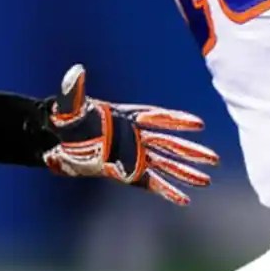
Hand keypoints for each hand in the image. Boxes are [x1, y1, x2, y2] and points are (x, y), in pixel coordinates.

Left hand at [40, 65, 217, 205]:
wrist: (55, 143)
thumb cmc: (65, 122)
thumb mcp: (68, 108)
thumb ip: (73, 93)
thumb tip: (75, 71)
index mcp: (126, 118)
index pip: (156, 118)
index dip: (176, 121)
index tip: (198, 124)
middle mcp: (135, 137)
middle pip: (169, 144)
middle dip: (191, 151)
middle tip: (214, 159)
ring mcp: (133, 156)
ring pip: (165, 164)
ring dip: (185, 172)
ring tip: (206, 181)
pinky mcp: (127, 173)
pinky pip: (151, 183)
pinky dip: (167, 190)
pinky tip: (184, 199)